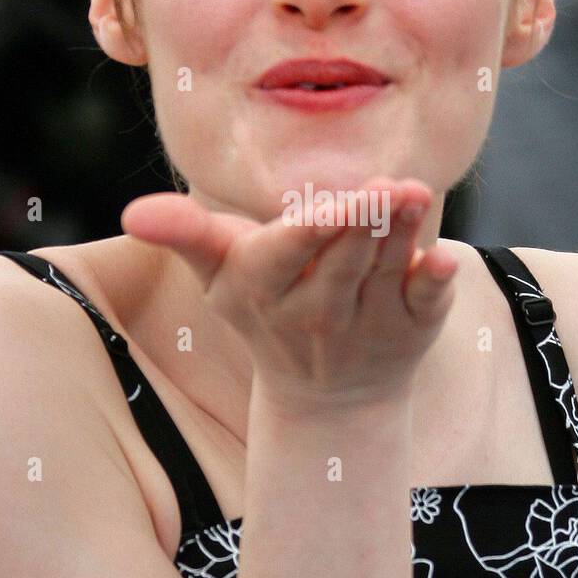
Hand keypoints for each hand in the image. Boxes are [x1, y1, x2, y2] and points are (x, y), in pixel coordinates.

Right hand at [121, 177, 459, 406]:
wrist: (324, 392)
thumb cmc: (266, 304)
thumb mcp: (219, 272)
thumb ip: (184, 234)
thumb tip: (131, 213)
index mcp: (264, 289)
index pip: (287, 255)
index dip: (314, 230)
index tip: (337, 202)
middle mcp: (315, 312)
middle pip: (342, 260)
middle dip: (366, 223)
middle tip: (391, 185)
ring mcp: (367, 324)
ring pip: (384, 274)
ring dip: (403, 236)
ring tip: (415, 194)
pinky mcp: (412, 329)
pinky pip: (424, 306)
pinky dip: (435, 285)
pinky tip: (446, 260)